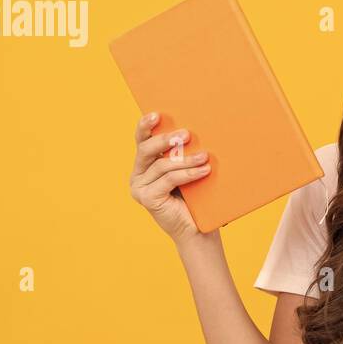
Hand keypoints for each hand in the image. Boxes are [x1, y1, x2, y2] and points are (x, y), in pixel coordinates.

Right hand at [128, 111, 214, 243]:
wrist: (198, 228)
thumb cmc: (196, 196)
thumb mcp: (188, 170)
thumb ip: (184, 153)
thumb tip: (195, 130)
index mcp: (145, 163)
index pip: (142, 139)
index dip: (146, 126)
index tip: (157, 114)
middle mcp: (138, 174)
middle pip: (146, 149)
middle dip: (165, 140)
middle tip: (186, 134)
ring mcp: (140, 187)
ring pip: (162, 165)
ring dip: (185, 160)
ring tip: (204, 156)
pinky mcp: (147, 199)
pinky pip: (168, 180)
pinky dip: (188, 174)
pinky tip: (204, 170)